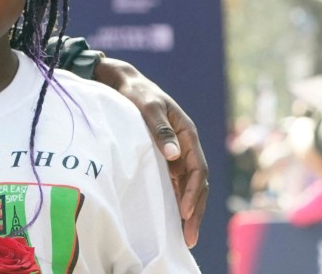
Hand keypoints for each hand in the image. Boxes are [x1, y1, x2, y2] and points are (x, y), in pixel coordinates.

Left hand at [95, 56, 207, 245]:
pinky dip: (176, 201)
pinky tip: (171, 219)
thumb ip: (160, 128)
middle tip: (189, 238)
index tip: (184, 212)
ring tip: (184, 237)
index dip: (193, 192)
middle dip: (195, 211)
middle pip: (197, 184)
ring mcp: (176, 153)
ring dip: (188, 211)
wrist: (123, 82)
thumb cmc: (136, 93)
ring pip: (187, 186)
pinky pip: (174, 183)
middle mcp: (185, 146)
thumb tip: (174, 154)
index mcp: (187, 134)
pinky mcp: (164, 157)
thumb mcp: (147, 106)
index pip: (198, 169)